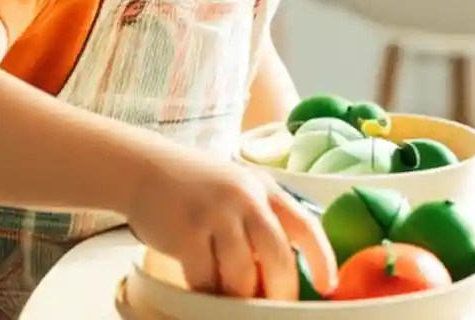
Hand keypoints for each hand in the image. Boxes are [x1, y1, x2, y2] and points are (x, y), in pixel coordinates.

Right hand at [124, 147, 337, 299]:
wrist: (146, 169)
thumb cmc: (200, 186)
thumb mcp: (241, 188)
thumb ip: (265, 217)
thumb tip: (285, 268)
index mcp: (266, 189)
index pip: (306, 226)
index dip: (322, 258)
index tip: (327, 286)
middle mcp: (245, 199)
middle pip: (278, 258)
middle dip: (281, 292)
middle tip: (276, 308)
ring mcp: (215, 215)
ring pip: (241, 276)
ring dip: (238, 294)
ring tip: (231, 294)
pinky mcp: (186, 233)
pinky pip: (205, 279)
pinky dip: (207, 290)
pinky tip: (204, 284)